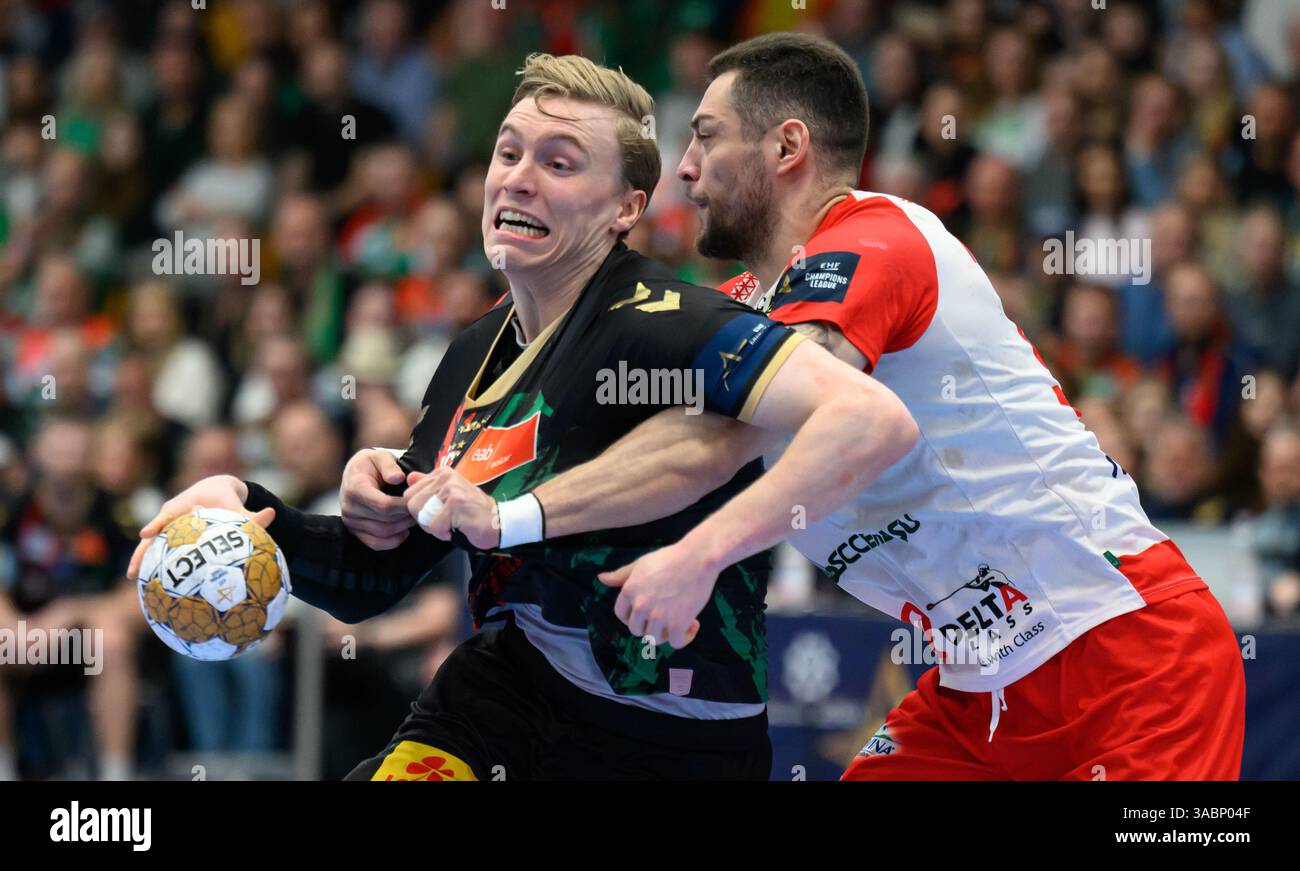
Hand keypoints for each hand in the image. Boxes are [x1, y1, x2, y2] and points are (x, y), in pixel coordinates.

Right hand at [126, 475, 274, 580]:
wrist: (215, 489)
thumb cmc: (225, 498)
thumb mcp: (237, 505)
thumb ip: (252, 515)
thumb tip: (272, 513)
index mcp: (184, 505)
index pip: (168, 514)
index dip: (157, 523)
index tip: (146, 534)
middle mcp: (171, 514)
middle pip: (152, 533)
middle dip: (141, 551)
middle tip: (133, 571)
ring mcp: (167, 525)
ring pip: (150, 542)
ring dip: (141, 559)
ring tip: (132, 579)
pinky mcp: (168, 533)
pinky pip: (158, 547)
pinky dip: (153, 561)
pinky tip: (150, 582)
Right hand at [340, 448, 413, 549]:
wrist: (355, 473)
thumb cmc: (372, 464)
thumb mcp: (381, 457)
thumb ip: (389, 466)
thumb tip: (398, 478)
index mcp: (355, 488)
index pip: (383, 505)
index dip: (404, 506)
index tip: (418, 501)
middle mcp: (349, 507)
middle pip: (385, 521)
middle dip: (406, 517)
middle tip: (421, 510)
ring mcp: (350, 521)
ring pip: (382, 533)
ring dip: (403, 528)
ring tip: (415, 517)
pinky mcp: (354, 531)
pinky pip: (375, 544)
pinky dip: (392, 541)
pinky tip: (404, 531)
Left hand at [403, 467, 499, 549]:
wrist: (499, 522)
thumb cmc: (473, 512)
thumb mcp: (449, 495)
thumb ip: (428, 486)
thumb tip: (409, 478)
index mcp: (442, 473)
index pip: (409, 494)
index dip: (419, 512)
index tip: (438, 514)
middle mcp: (446, 477)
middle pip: (412, 505)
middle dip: (424, 521)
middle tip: (444, 522)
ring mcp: (451, 489)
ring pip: (422, 516)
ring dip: (435, 528)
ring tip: (452, 524)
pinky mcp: (456, 503)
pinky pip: (434, 526)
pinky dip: (444, 533)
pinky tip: (458, 528)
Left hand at [598, 543, 720, 648]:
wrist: (698, 558)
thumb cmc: (670, 558)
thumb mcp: (641, 563)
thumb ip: (621, 575)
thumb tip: (601, 578)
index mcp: (629, 591)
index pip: (621, 615)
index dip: (633, 617)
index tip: (647, 614)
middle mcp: (641, 606)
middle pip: (637, 630)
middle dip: (650, 625)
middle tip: (665, 616)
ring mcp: (659, 617)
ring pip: (655, 639)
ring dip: (667, 633)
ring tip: (679, 620)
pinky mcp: (678, 624)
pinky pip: (676, 643)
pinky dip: (685, 638)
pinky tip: (693, 624)